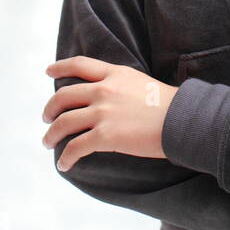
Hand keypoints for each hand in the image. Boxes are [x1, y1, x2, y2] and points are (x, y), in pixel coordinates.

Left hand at [43, 56, 179, 171]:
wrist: (182, 120)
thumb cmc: (170, 105)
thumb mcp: (141, 82)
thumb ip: (122, 85)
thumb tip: (111, 98)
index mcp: (114, 75)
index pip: (80, 65)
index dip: (60, 67)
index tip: (49, 71)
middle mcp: (104, 91)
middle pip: (64, 96)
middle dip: (50, 108)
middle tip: (46, 118)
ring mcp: (103, 113)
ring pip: (63, 122)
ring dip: (51, 134)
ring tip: (48, 142)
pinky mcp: (104, 136)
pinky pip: (75, 147)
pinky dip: (66, 157)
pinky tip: (64, 164)